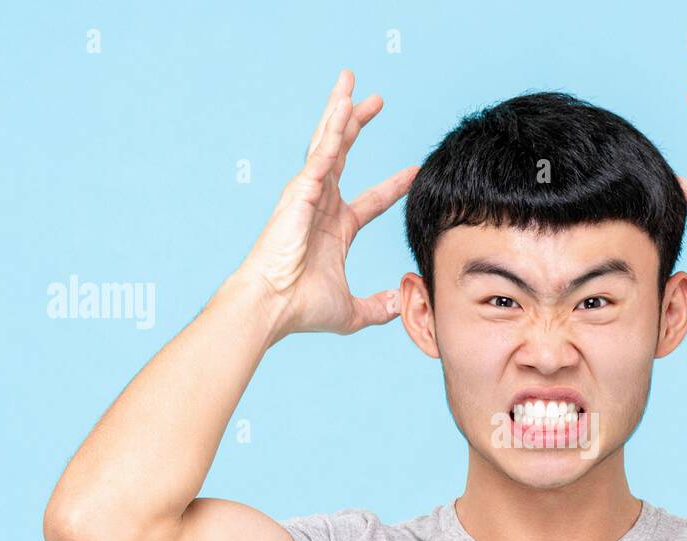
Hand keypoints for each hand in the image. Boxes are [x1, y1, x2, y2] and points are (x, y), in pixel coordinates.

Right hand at [235, 68, 418, 340]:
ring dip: (340, 112)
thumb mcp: (352, 311)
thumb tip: (401, 304)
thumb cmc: (301, 309)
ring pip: (328, 143)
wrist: (272, 307)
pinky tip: (343, 106)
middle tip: (374, 99)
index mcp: (335, 229)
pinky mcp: (299, 192)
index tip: (414, 172)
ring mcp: (308, 195)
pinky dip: (332, 131)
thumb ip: (378, 307)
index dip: (394, 186)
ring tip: (350, 82)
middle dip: (356, 125)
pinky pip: (320, 155)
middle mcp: (321, 206)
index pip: (371, 201)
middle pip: (343, 155)